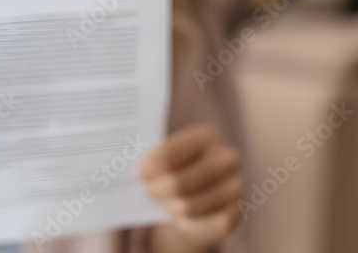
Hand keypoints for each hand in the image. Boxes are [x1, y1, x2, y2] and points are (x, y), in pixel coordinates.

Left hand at [140, 125, 242, 251]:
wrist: (195, 200)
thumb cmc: (173, 172)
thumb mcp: (162, 159)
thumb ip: (149, 159)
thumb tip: (119, 163)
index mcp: (205, 135)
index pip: (170, 154)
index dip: (149, 168)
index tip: (139, 174)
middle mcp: (226, 157)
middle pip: (177, 182)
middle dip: (156, 191)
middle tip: (148, 191)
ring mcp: (236, 184)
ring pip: (188, 205)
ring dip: (170, 207)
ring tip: (167, 202)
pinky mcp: (238, 211)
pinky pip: (204, 222)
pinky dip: (189, 222)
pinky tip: (186, 214)